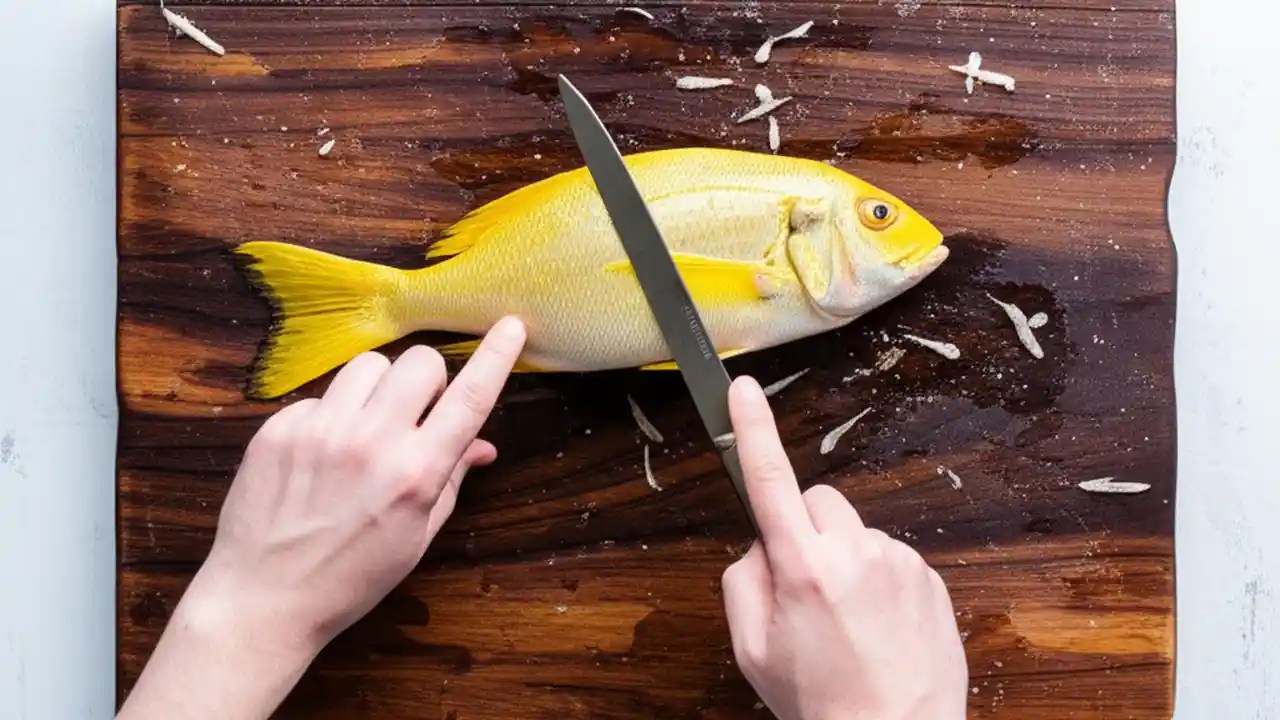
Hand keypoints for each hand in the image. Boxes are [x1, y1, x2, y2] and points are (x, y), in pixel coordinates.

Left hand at [118, 317, 526, 719]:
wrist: (262, 598)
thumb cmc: (349, 577)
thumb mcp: (416, 537)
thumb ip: (450, 480)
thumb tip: (481, 444)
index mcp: (415, 475)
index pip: (469, 399)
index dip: (496, 356)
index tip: (510, 326)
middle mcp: (370, 444)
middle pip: (419, 362)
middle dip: (427, 379)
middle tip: (417, 410)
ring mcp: (320, 432)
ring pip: (369, 365)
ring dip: (379, 388)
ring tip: (366, 427)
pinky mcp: (278, 428)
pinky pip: (322, 394)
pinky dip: (332, 415)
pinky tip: (321, 454)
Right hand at [720, 376, 967, 719]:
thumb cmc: (822, 702)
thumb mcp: (752, 650)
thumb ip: (742, 581)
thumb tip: (760, 543)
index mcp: (804, 570)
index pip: (770, 481)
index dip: (751, 429)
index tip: (742, 389)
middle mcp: (856, 554)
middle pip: (816, 499)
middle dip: (803, 528)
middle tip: (804, 585)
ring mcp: (899, 561)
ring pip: (853, 530)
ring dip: (843, 557)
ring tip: (847, 619)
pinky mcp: (930, 575)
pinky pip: (888, 554)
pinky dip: (876, 577)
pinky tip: (876, 623)